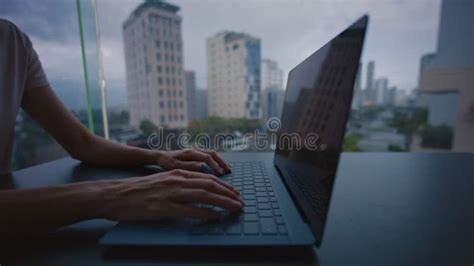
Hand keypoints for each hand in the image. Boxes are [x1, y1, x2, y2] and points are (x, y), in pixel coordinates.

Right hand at [101, 169, 242, 220]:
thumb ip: (181, 184)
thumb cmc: (140, 190)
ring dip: (223, 202)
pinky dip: (205, 213)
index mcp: (178, 174)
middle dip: (229, 194)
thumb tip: (198, 192)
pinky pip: (190, 210)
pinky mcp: (165, 207)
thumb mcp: (164, 181)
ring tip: (235, 208)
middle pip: (210, 185)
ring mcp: (172, 193)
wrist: (117, 195)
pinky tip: (215, 217)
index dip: (224, 186)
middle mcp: (178, 180)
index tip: (235, 193)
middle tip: (241, 202)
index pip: (208, 178)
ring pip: (204, 196)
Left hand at [155, 149, 230, 175]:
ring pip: (212, 153)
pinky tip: (220, 168)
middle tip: (229, 171)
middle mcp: (195, 150)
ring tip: (228, 170)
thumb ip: (188, 166)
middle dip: (222, 162)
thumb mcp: (175, 166)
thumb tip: (202, 166)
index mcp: (190, 153)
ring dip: (221, 161)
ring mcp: (196, 151)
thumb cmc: (167, 163)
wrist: (160, 156)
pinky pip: (210, 155)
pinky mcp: (196, 154)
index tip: (220, 174)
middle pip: (213, 153)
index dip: (214, 166)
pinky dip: (217, 161)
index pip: (207, 157)